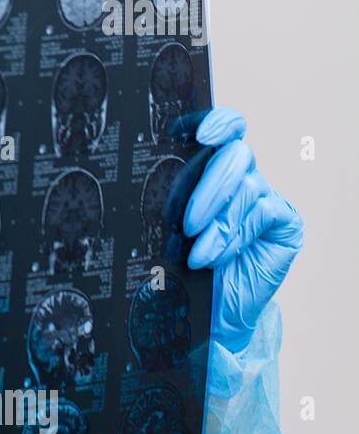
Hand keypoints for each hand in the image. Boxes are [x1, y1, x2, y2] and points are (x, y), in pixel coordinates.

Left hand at [183, 107, 303, 352]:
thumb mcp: (169, 229)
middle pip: (234, 155)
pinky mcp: (284, 220)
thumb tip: (149, 177)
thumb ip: (172, 200)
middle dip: (207, 188)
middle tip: (185, 223)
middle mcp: (242, 176)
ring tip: (195, 252)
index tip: (193, 133)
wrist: (210, 311)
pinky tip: (215, 256)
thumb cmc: (184, 266)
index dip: (216, 122)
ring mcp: (265, 197)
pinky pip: (263, 212)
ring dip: (217, 222)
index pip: (224, 130)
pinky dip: (235, 235)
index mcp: (212, 169)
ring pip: (245, 187)